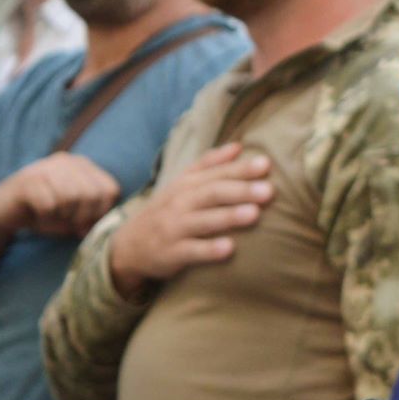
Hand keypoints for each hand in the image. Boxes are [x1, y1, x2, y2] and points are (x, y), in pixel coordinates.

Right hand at [0, 153, 120, 238]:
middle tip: (68, 223)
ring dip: (63, 217)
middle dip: (83, 216)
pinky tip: (38, 216)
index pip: (110, 189)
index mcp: (82, 166)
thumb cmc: (44, 214)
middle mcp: (66, 161)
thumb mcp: (74, 216)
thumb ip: (94, 217)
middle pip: (93, 194)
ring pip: (72, 198)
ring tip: (52, 217)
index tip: (85, 223)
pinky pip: (49, 205)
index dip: (101, 212)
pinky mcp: (28, 180)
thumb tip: (110, 227)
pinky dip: (46, 218)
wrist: (2, 212)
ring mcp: (46, 168)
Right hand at [108, 143, 274, 297]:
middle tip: (269, 191)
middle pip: (212, 193)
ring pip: (203, 221)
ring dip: (229, 217)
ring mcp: (174, 228)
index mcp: (187, 184)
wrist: (129, 246)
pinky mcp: (171, 253)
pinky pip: (191, 251)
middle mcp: (180, 203)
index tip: (266, 164)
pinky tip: (229, 249)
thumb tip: (238, 146)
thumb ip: (210, 164)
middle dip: (241, 191)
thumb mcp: (182, 184)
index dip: (241, 169)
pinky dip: (209, 250)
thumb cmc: (167, 211)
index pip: (216, 173)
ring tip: (254, 214)